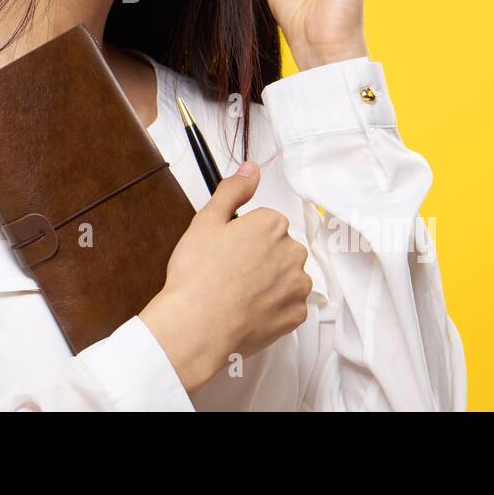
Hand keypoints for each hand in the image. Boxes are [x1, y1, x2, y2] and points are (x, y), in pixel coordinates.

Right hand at [139, 160, 312, 393]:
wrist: (196, 325)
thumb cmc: (197, 274)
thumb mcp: (206, 220)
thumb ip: (233, 190)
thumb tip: (251, 169)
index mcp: (272, 224)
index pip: (266, 222)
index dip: (243, 236)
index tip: (226, 249)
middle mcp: (292, 252)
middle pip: (279, 247)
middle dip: (260, 256)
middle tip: (228, 271)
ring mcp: (297, 286)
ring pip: (286, 276)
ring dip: (270, 281)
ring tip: (237, 293)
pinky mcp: (296, 315)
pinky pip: (289, 305)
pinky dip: (273, 307)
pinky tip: (248, 310)